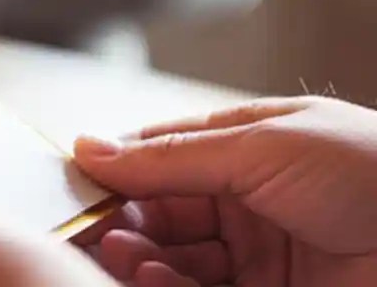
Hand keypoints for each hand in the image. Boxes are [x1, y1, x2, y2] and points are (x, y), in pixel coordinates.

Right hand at [73, 96, 376, 285]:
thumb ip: (171, 155)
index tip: (73, 188)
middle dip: (120, 221)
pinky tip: (149, 278)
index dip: (114, 171)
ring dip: (137, 259)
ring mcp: (258, 256)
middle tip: (87, 231)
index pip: (158, 158)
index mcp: (247, 148)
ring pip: (172, 260)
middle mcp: (247, 201)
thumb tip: (89, 148)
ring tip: (117, 256)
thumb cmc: (373, 172)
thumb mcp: (261, 146)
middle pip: (158, 213)